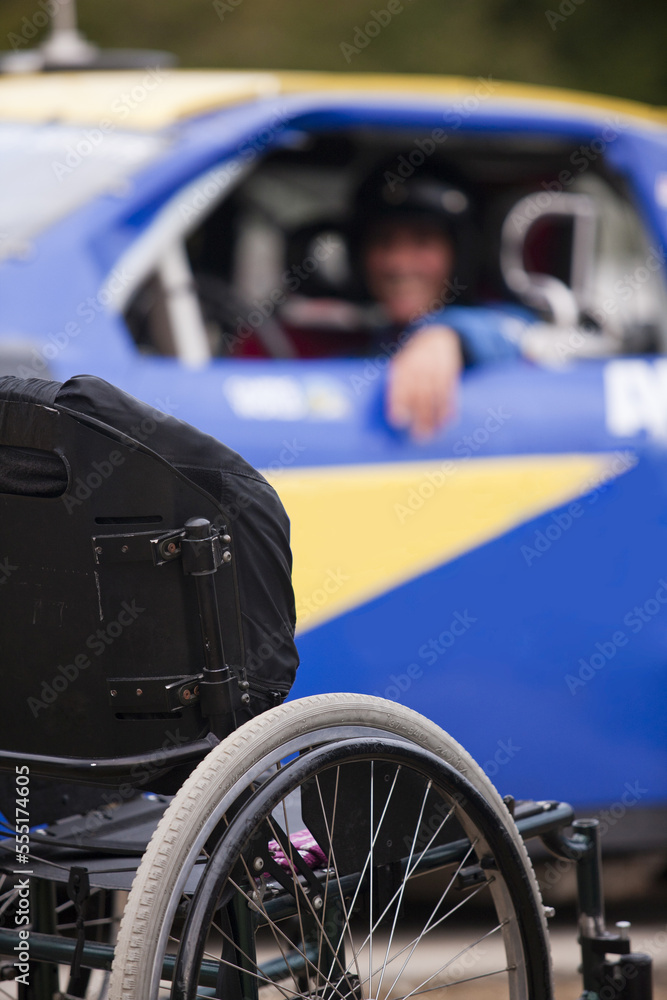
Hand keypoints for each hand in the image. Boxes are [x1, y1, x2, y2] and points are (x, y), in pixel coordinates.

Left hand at [386, 325, 462, 439]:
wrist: (438, 338)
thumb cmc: (413, 360)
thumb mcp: (401, 365)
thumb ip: (396, 386)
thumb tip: (390, 416)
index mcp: (404, 366)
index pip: (400, 386)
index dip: (398, 404)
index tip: (398, 422)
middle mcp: (420, 368)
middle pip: (420, 395)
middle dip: (419, 417)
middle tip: (418, 438)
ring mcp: (437, 370)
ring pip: (436, 397)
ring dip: (434, 418)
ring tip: (431, 436)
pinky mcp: (451, 374)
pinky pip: (450, 394)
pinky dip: (449, 409)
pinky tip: (446, 422)